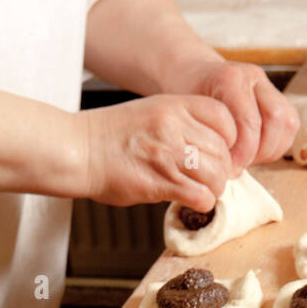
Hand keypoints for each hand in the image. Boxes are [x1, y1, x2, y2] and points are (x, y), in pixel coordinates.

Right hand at [78, 93, 236, 209]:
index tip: (219, 150)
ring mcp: (168, 154)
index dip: (228, 138)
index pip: (224, 117)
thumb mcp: (151, 111)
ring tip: (199, 189)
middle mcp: (175, 126)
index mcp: (174, 105)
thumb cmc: (112, 136)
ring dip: (213, 188)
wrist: (78, 151)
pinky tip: (190, 200)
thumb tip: (212, 145)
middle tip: (208, 176)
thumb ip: (183, 122)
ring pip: (217, 175)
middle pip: (223, 151)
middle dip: (222, 169)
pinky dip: (202, 203)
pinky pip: (202, 196)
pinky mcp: (162, 182)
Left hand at [183, 58, 298, 171]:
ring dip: (272, 149)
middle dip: (260, 150)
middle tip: (240, 165)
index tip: (229, 167)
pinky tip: (257, 154)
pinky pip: (290, 127)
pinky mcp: (278, 98)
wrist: (193, 77)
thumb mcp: (188, 114)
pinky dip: (277, 146)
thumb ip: (206, 136)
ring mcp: (267, 86)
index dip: (243, 151)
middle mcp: (253, 77)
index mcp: (229, 78)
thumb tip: (229, 171)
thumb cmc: (188, 99)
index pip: (249, 121)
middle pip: (275, 118)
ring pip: (288, 122)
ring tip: (249, 160)